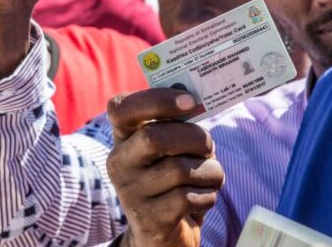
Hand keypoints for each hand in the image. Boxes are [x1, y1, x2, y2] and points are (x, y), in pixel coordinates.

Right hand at [107, 89, 224, 246]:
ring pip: (180, 169)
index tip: (190, 101)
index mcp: (123, 138)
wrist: (163, 232)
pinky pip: (189, 197)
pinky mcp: (149, 219)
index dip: (156, 99)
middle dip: (195, 138)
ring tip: (211, 177)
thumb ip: (177, 126)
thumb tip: (195, 102)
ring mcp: (131, 192)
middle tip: (208, 146)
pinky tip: (203, 198)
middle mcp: (119, 163)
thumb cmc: (174, 180)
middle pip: (155, 137)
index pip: (121, 108)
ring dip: (210, 172)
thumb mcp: (170, 149)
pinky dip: (208, 195)